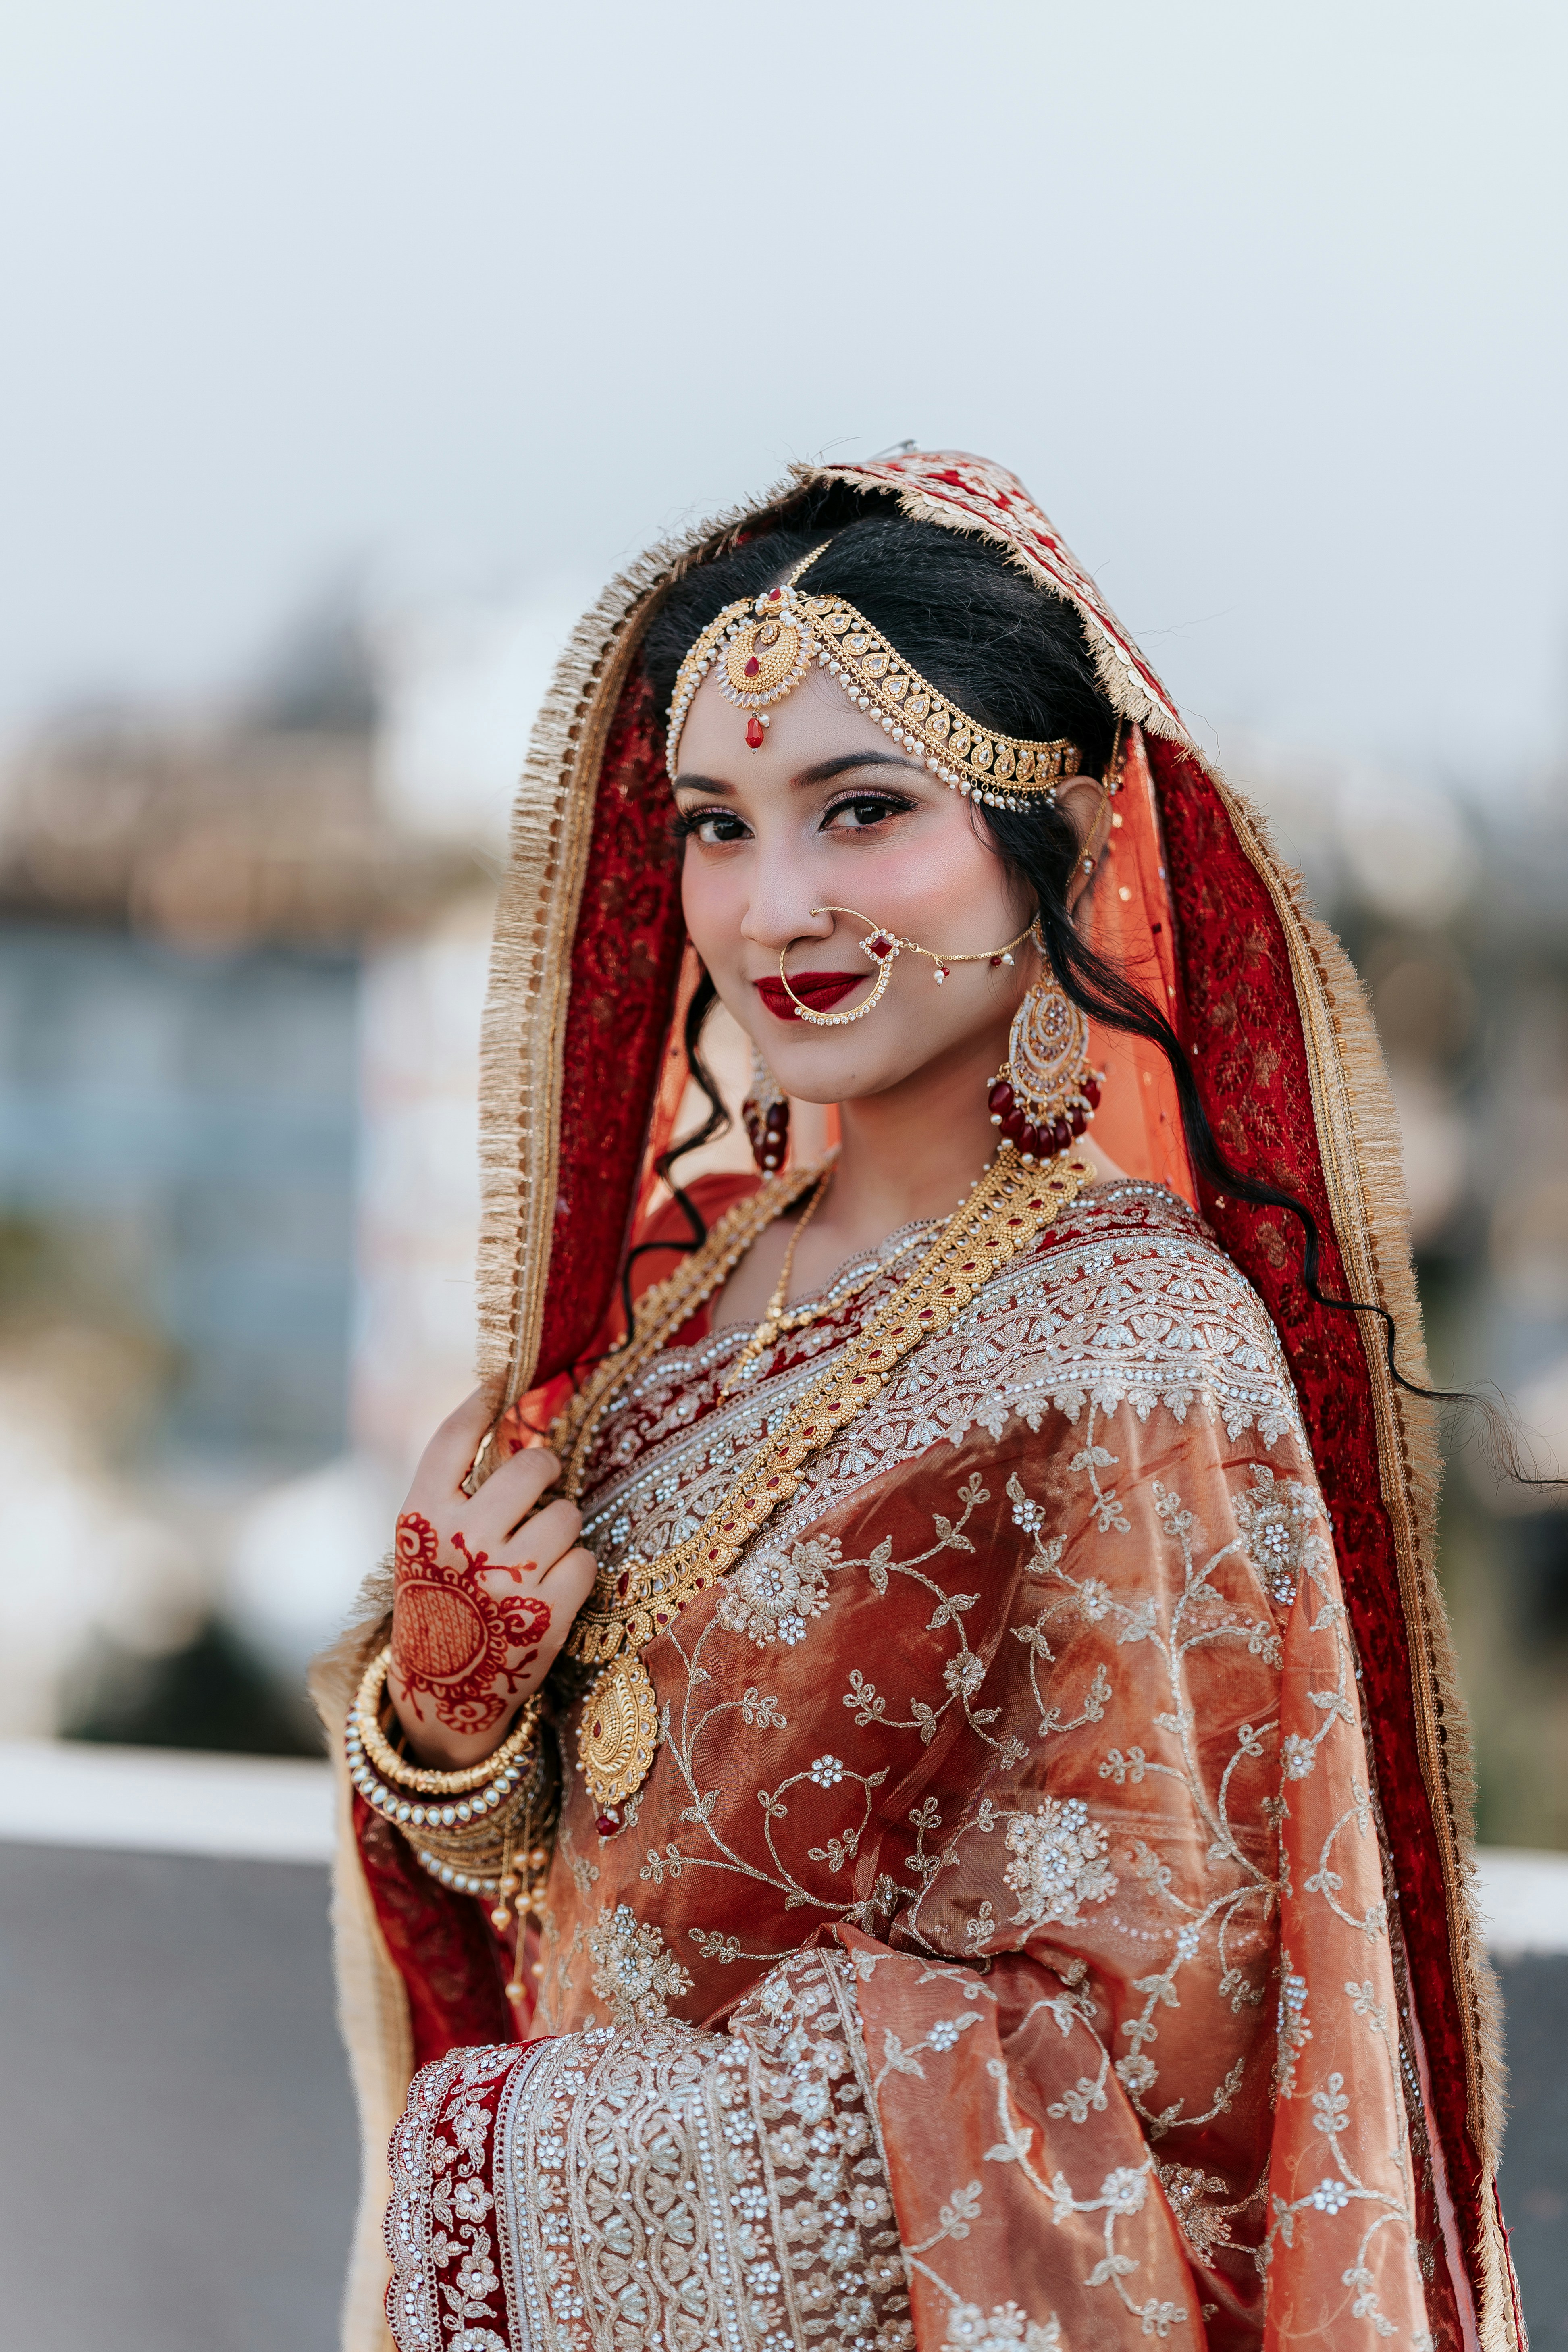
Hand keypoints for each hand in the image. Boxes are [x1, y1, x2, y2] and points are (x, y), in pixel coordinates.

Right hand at [386, 1389, 595, 1769]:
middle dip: (545, 1470)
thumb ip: (455, 1486)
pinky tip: (547, 1590)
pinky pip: (586, 1561)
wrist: (444, 1689)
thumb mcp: (424, 1538)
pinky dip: (574, 1572)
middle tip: (539, 1484)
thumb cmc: (440, 1595)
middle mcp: (462, 1542)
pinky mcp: (546, 1615)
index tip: (502, 1381)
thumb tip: (505, 1412)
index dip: (483, 1400)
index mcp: (421, 1516)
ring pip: (568, 1514)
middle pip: (533, 1467)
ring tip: (534, 1555)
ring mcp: (505, 1578)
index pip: (454, 1438)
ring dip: (561, 1529)